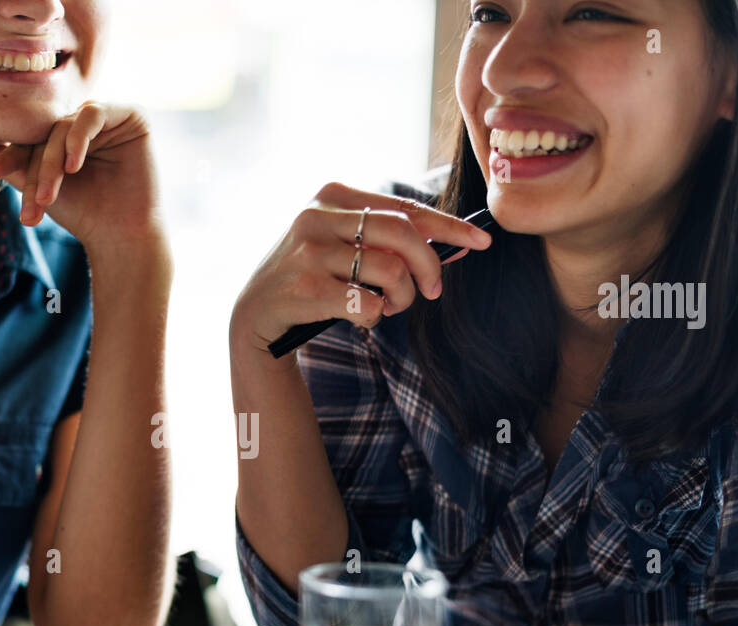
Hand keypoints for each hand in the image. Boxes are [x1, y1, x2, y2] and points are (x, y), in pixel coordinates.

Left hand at [0, 102, 163, 247]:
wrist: (122, 237)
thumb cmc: (82, 214)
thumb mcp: (31, 186)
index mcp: (61, 131)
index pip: (29, 135)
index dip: (9, 154)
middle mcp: (84, 120)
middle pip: (46, 132)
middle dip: (35, 167)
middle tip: (33, 201)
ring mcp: (108, 116)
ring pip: (65, 126)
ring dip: (53, 161)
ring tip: (51, 196)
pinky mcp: (132, 116)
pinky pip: (93, 114)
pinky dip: (79, 138)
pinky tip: (75, 166)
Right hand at [230, 182, 492, 355]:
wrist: (257, 314)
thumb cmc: (313, 277)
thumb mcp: (343, 245)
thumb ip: (389, 239)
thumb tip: (457, 242)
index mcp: (333, 194)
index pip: (405, 208)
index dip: (449, 226)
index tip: (481, 241)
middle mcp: (318, 216)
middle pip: (403, 234)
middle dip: (429, 267)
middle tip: (432, 292)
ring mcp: (310, 252)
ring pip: (390, 272)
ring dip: (401, 299)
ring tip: (390, 308)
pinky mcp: (306, 288)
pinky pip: (369, 304)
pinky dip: (376, 317)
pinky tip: (363, 319)